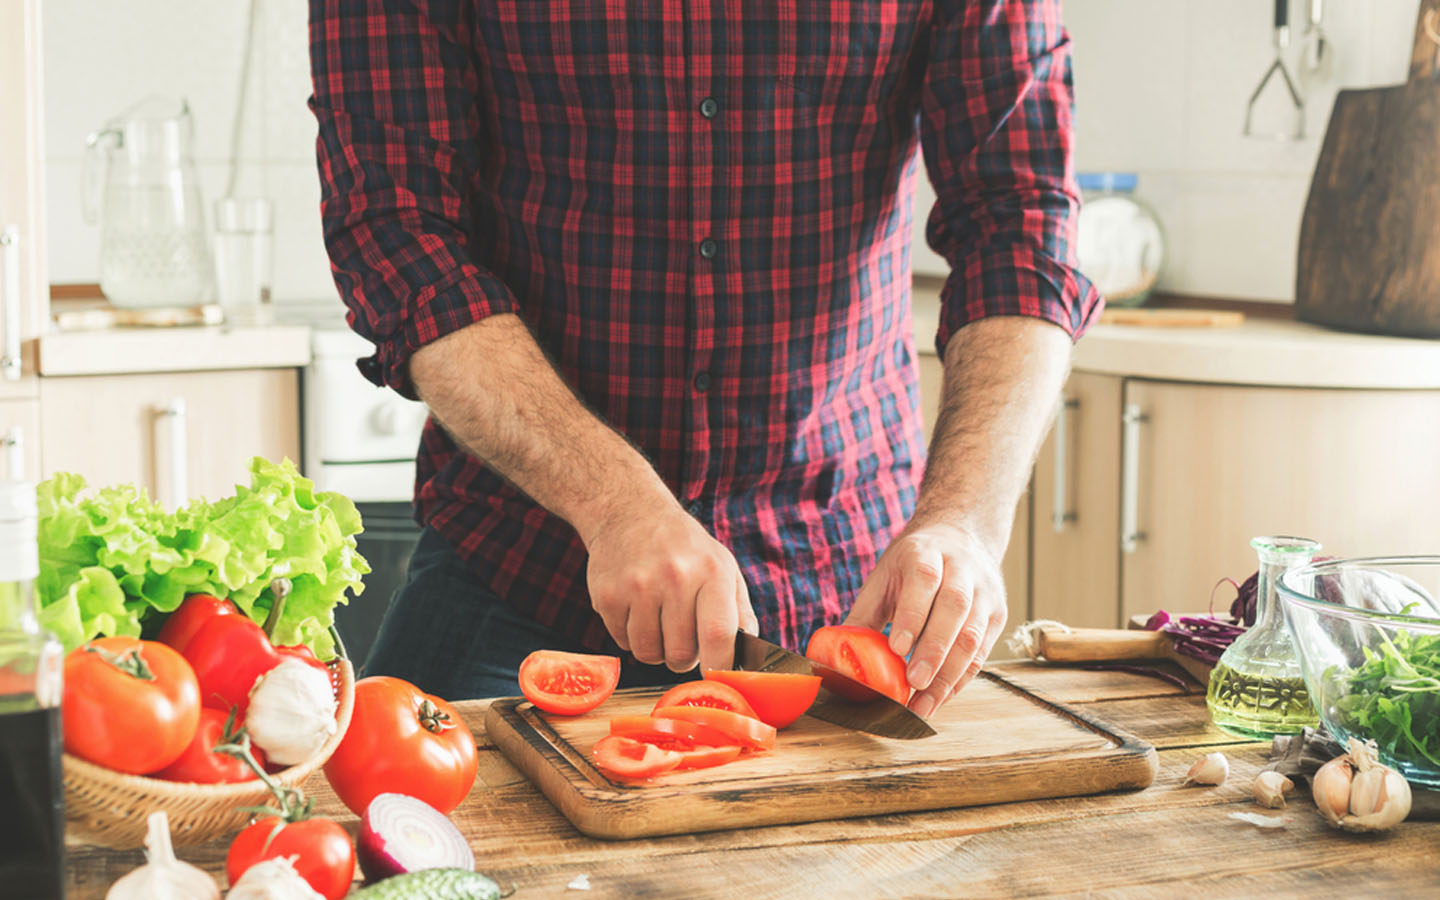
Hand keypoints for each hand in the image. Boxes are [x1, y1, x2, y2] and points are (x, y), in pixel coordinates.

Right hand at [583, 495, 758, 673]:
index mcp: (711, 572)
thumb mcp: (723, 567)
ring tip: (659, 621)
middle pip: (680, 654)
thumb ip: (740, 613)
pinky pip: (622, 643)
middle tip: (682, 637)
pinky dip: (631, 636)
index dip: (718, 665)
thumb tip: (747, 658)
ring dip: (656, 649)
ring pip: (648, 654)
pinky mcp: (607, 595)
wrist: (630, 513)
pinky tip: (637, 609)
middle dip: (683, 658)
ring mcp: (637, 586)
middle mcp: (674, 577)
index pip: (718, 636)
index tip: (714, 673)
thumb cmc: (685, 548)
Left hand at [845, 521, 1006, 717]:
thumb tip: (834, 656)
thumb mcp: (884, 577)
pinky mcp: (997, 614)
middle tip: (913, 683)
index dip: (913, 614)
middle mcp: (962, 568)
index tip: (897, 648)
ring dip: (949, 674)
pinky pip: (982, 651)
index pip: (925, 580)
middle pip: (955, 608)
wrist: (958, 536)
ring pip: (974, 634)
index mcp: (927, 552)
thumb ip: (863, 615)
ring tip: (925, 704)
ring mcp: (984, 592)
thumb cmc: (912, 563)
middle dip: (934, 650)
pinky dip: (961, 679)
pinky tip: (940, 697)